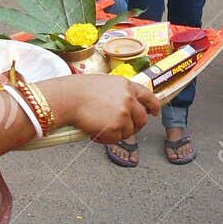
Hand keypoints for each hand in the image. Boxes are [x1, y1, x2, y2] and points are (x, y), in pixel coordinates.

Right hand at [43, 74, 158, 143]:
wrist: (67, 98)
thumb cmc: (78, 90)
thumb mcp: (104, 84)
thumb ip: (118, 93)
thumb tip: (123, 105)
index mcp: (126, 85)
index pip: (148, 96)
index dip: (153, 105)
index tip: (154, 112)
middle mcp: (129, 98)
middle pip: (142, 118)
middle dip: (135, 126)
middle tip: (122, 129)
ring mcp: (124, 113)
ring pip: (129, 131)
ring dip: (117, 133)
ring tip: (101, 128)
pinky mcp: (116, 127)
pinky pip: (116, 139)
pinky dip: (106, 139)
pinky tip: (95, 132)